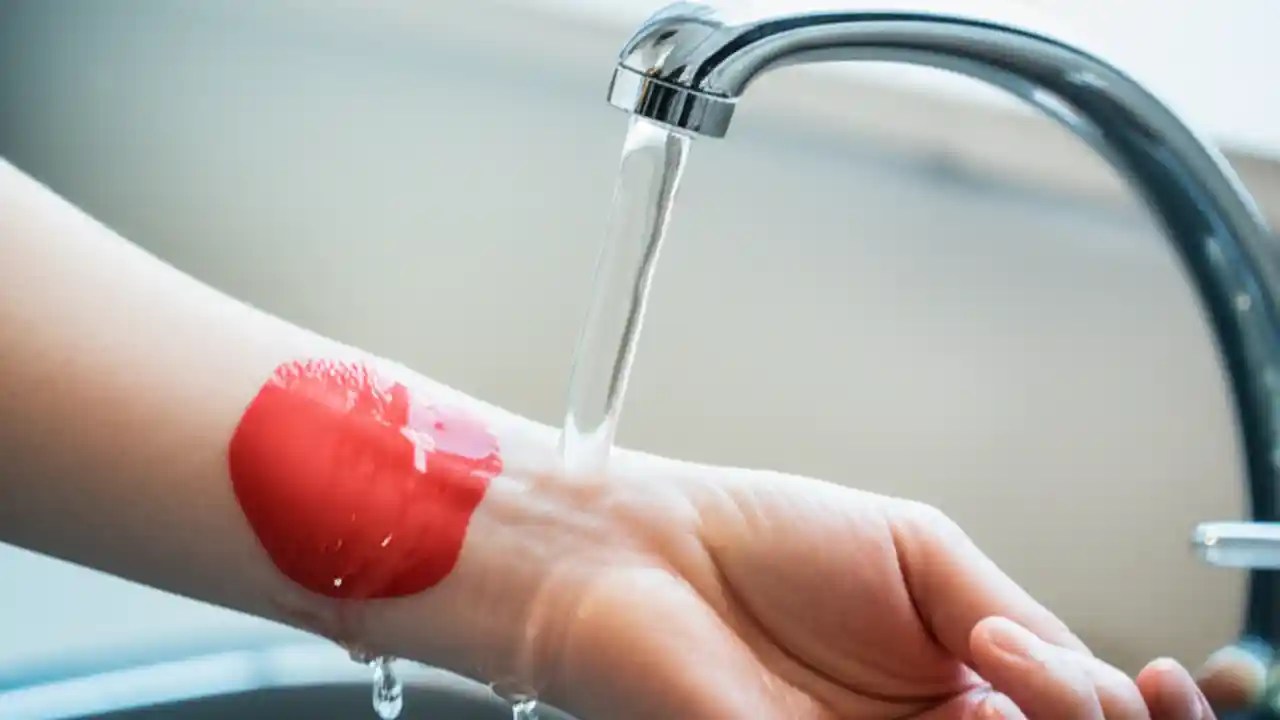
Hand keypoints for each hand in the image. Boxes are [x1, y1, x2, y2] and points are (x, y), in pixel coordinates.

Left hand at [493, 456, 1216, 718]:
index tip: (1166, 686)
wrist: (639, 555)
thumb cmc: (755, 541)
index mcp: (952, 679)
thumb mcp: (918, 553)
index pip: (1075, 716)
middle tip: (1043, 675)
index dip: (1130, 711)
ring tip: (1000, 682)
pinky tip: (976, 712)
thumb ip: (1009, 614)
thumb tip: (1087, 673)